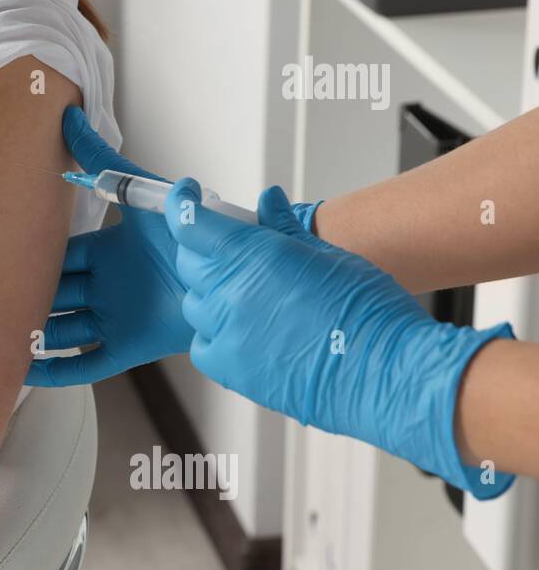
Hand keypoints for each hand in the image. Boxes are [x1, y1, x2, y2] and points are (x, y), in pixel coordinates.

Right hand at [26, 106, 191, 385]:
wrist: (233, 271)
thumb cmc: (192, 228)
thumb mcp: (141, 191)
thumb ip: (102, 160)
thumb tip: (68, 117)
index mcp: (107, 250)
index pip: (58, 256)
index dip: (29, 260)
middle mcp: (106, 286)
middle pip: (53, 294)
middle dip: (21, 298)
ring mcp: (115, 318)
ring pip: (59, 331)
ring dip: (28, 338)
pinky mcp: (128, 349)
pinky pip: (84, 365)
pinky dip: (55, 372)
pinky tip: (22, 374)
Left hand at [164, 178, 513, 498]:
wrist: (386, 371)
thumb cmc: (368, 312)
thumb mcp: (327, 253)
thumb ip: (283, 227)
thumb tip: (266, 201)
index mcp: (251, 255)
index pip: (190, 223)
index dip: (183, 205)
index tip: (187, 197)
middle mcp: (230, 293)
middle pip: (190, 262)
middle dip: (203, 249)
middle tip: (229, 247)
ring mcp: (226, 333)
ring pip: (195, 303)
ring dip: (212, 292)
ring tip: (249, 294)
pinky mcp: (231, 370)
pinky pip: (202, 344)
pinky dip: (213, 334)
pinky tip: (241, 331)